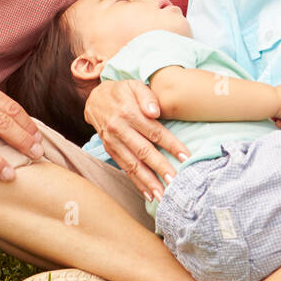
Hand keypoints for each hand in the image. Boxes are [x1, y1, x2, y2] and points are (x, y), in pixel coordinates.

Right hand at [83, 79, 189, 202]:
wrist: (95, 98)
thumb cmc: (122, 91)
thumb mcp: (134, 85)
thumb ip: (147, 97)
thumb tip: (155, 112)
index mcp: (129, 113)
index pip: (154, 132)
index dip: (171, 145)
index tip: (186, 156)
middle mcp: (119, 130)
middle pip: (143, 152)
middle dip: (160, 168)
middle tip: (175, 182)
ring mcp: (113, 142)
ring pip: (132, 165)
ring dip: (148, 182)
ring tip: (162, 195)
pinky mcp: (110, 150)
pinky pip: (124, 168)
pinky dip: (137, 183)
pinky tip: (149, 194)